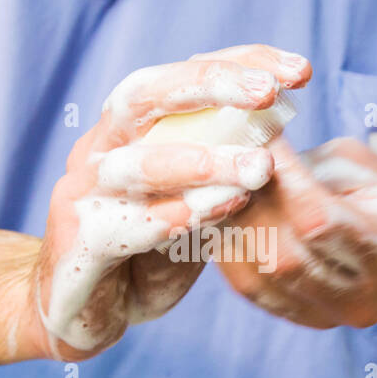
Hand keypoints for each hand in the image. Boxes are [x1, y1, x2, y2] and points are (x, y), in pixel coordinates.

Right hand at [28, 55, 298, 360]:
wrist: (77, 314)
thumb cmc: (143, 255)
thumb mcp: (193, 206)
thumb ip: (221, 174)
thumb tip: (278, 132)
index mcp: (127, 131)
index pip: (180, 77)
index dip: (238, 64)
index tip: (298, 70)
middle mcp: (99, 151)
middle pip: (144, 95)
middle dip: (210, 84)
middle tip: (268, 92)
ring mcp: (83, 196)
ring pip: (137, 163)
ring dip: (203, 162)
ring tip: (259, 169)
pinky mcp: (80, 246)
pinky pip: (129, 225)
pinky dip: (177, 216)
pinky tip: (224, 211)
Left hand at [216, 137, 376, 327]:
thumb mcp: (360, 168)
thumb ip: (310, 169)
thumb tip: (248, 161)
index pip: (319, 221)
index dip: (282, 179)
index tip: (260, 142)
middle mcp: (364, 299)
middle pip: (283, 257)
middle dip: (251, 206)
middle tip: (233, 165)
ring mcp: (331, 317)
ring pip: (259, 277)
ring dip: (234, 228)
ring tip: (226, 188)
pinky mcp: (301, 319)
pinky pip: (250, 288)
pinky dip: (230, 250)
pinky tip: (226, 217)